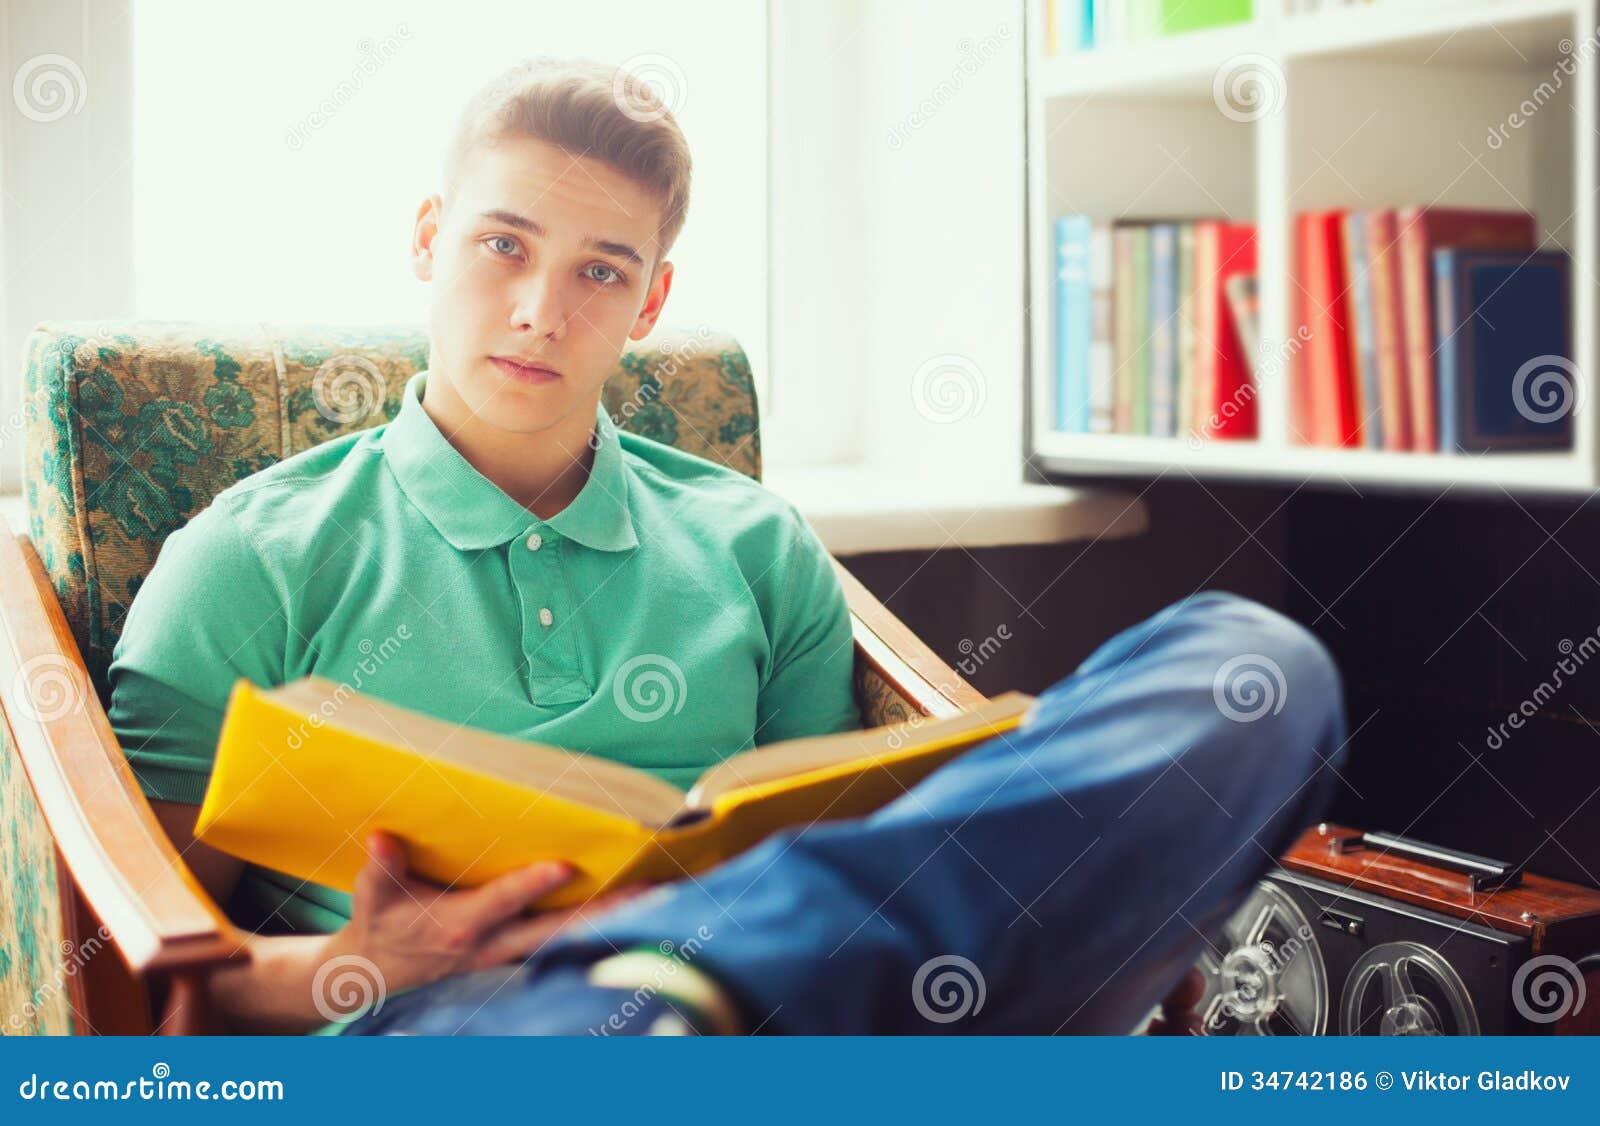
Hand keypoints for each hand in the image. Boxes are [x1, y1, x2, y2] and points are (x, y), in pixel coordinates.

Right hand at [326, 830, 645, 996]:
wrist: (379, 973)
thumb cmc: (380, 926)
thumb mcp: (373, 898)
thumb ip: (381, 868)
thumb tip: (383, 837)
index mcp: (460, 928)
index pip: (502, 903)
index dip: (530, 886)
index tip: (563, 866)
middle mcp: (493, 946)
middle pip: (557, 929)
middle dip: (602, 911)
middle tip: (647, 890)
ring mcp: (510, 955)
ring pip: (569, 938)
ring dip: (611, 920)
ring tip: (658, 895)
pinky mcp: (519, 954)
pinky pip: (566, 941)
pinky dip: (598, 927)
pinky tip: (633, 908)